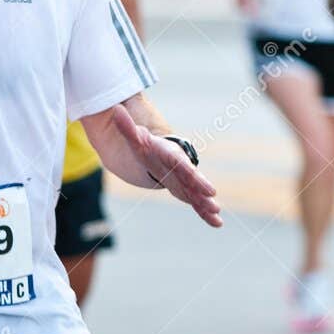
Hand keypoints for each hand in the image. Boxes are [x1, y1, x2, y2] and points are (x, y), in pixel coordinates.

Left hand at [111, 105, 220, 227]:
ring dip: (206, 204)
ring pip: (196, 194)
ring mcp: (186, 182)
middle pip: (192, 180)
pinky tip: (217, 224)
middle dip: (201, 188)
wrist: (158, 155)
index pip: (181, 165)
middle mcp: (182, 170)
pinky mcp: (186, 192)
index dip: (191, 174)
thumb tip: (115, 110)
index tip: (200, 180)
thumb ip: (126, 127)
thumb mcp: (134, 139)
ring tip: (217, 215)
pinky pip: (196, 203)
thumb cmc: (147, 147)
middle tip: (212, 197)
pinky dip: (205, 213)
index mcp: (172, 156)